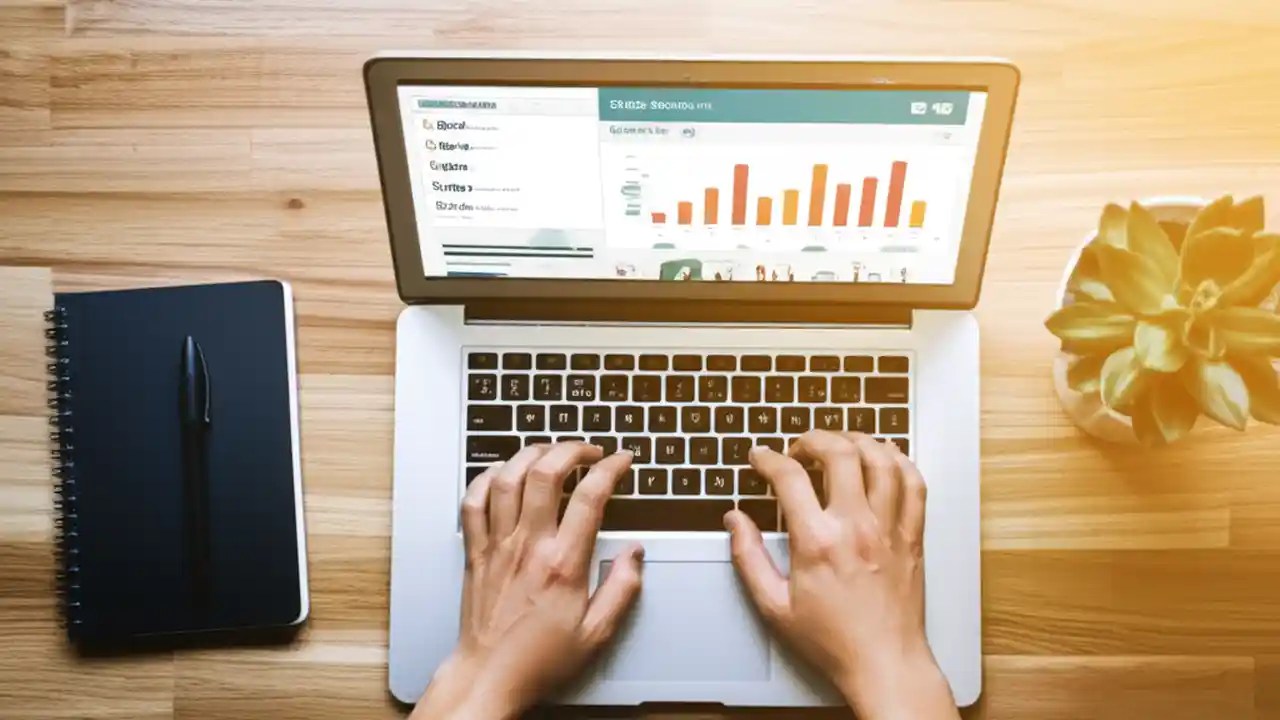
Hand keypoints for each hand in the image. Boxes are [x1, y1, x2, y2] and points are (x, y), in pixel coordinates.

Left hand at [413, 443, 643, 719]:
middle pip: (545, 473)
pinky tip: (503, 474)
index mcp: (563, 564)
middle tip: (589, 450)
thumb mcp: (596, 634)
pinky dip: (486, 478)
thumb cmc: (539, 660)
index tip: (622, 460)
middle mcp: (528, 547)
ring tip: (551, 452)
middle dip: (571, 449)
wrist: (488, 677)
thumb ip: (621, 590)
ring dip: (531, 454)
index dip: (610, 469)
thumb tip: (634, 554)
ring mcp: (497, 546)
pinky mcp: (474, 552)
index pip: (590, 498)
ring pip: (507, 478)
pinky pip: (472, 501)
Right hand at [724, 432, 957, 719]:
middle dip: (814, 439)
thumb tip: (734, 521)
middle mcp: (857, 527)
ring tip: (839, 445)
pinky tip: (884, 458)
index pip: (789, 477)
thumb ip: (749, 558)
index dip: (768, 459)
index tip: (760, 457)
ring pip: (882, 459)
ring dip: (857, 441)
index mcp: (818, 542)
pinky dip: (899, 461)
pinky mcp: (912, 536)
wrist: (884, 663)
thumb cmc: (832, 640)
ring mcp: (889, 528)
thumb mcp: (774, 606)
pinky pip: (914, 483)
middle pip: (840, 453)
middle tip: (800, 449)